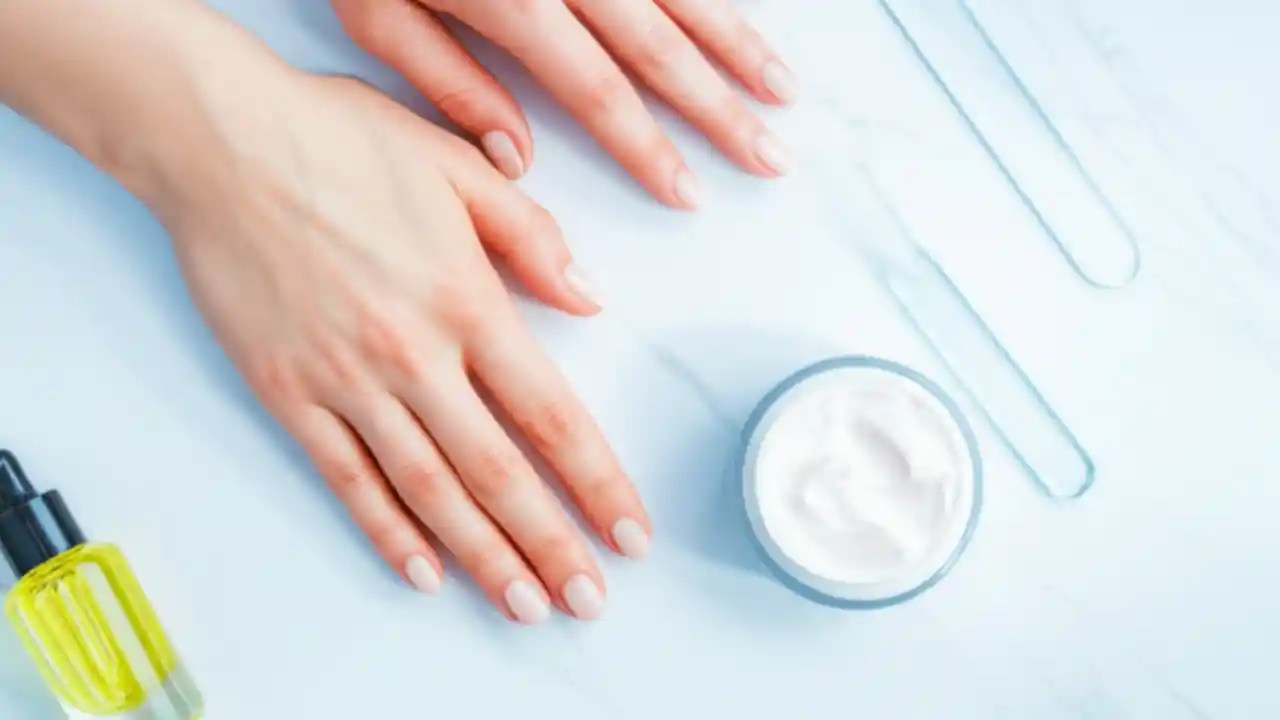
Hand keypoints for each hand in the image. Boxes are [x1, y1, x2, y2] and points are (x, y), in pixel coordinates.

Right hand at [162, 71, 650, 623]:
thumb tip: (590, 297)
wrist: (218, 141)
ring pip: (427, 490)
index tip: (629, 532)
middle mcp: (412, 354)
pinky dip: (386, 530)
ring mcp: (345, 381)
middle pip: (497, 473)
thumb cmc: (338, 142)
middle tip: (588, 600)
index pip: (550, 415)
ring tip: (524, 606)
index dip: (597, 483)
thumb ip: (532, 237)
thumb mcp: (457, 167)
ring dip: (482, 556)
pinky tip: (423, 570)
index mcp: (465, 300)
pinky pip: (346, 478)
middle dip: (550, 545)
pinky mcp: (287, 393)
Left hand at [332, 0, 796, 207]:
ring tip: (784, 92)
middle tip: (770, 158)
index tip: (688, 192)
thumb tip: (515, 156)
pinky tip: (749, 15)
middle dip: (722, 110)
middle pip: (664, 47)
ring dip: (742, 44)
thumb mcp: (375, 9)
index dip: (649, 148)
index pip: (600, 92)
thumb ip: (448, 81)